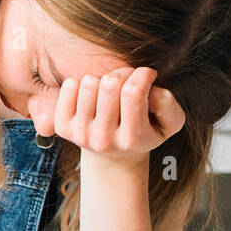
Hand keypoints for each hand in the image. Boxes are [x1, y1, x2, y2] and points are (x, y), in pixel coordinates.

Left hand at [30, 67, 185, 169]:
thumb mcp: (168, 125)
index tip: (147, 76)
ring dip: (103, 79)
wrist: (112, 157)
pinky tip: (92, 95)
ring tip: (109, 91)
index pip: (133, 92)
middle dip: (123, 73)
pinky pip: (70, 85)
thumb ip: (168, 106)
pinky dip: (82, 82)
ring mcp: (80, 134)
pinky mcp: (62, 126)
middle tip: (127, 81)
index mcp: (131, 139)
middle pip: (110, 84)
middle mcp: (103, 140)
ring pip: (90, 82)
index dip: (143, 74)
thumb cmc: (144, 133)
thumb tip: (154, 91)